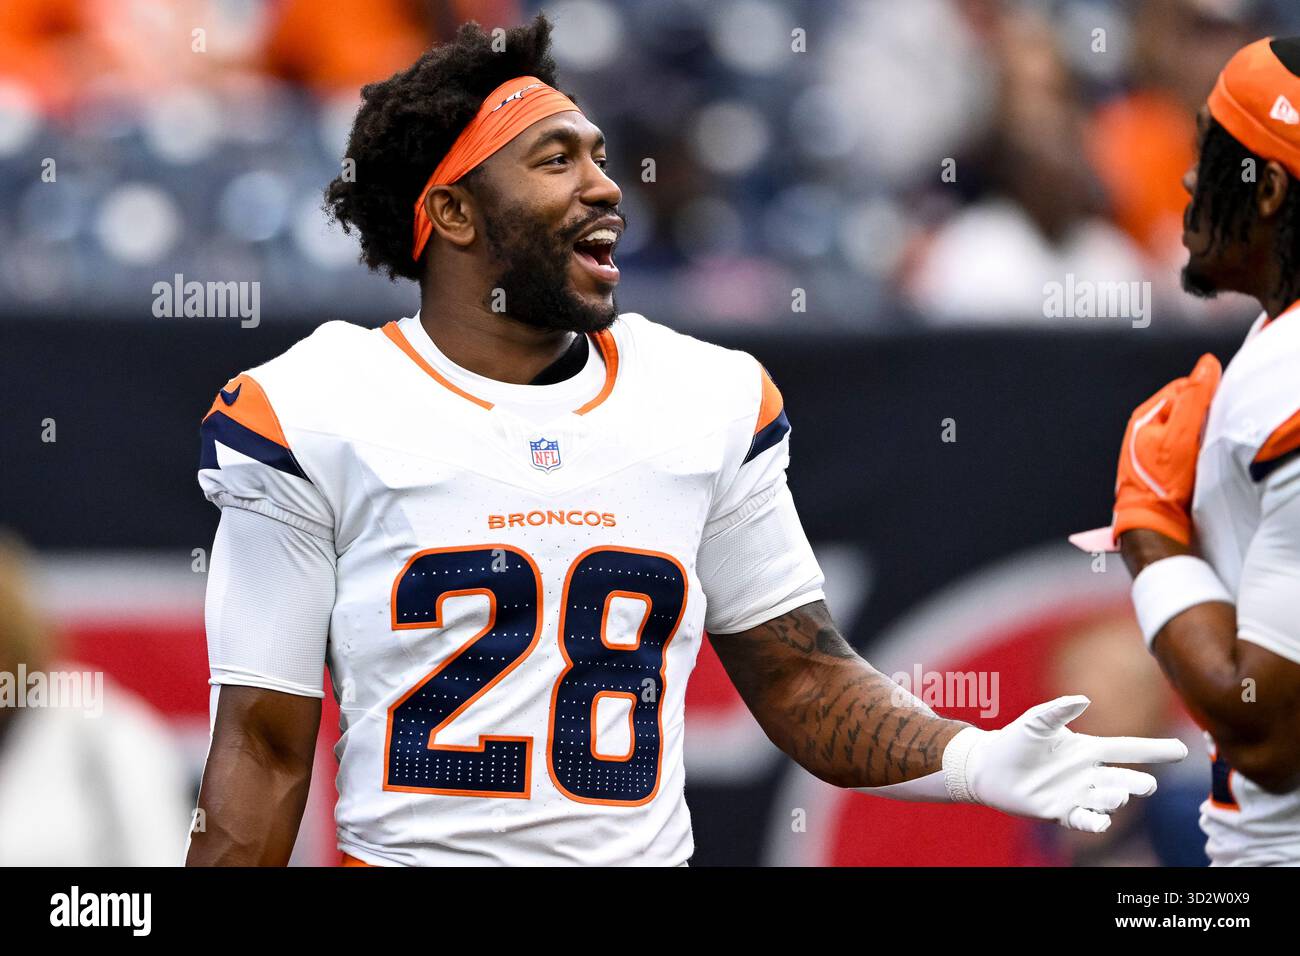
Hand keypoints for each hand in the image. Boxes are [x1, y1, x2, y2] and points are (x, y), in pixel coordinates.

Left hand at [948, 695, 1187, 831]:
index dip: (1154, 750)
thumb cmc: (1016, 740)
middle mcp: (1089, 774)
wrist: (990, 766)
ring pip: (1108, 800)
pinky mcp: (1062, 811)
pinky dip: (1095, 821)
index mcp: (1089, 749)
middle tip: (1147, 785)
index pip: (1128, 749)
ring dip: (1115, 800)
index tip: (1181, 749)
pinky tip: (1100, 820)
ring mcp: (1078, 794)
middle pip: (1123, 779)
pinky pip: (1084, 819)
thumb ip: (1059, 711)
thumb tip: (1084, 700)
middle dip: (1138, 783)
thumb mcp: (1037, 721)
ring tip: (1117, 796)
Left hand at [1111, 353, 1220, 544]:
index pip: (1183, 387)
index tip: (1212, 414)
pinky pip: (1184, 444)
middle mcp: (1145, 427)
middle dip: (1201, 417)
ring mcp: (1152, 444)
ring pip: (1187, 426)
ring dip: (1199, 434)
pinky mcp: (1160, 461)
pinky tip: (1195, 462)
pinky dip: (1195, 448)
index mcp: (1145, 415)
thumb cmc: (1162, 482)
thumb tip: (1206, 365)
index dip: (1203, 396)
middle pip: (1186, 406)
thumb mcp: (1181, 436)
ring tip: (1198, 452)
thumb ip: (1194, 399)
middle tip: (1205, 437)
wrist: (1152, 522)